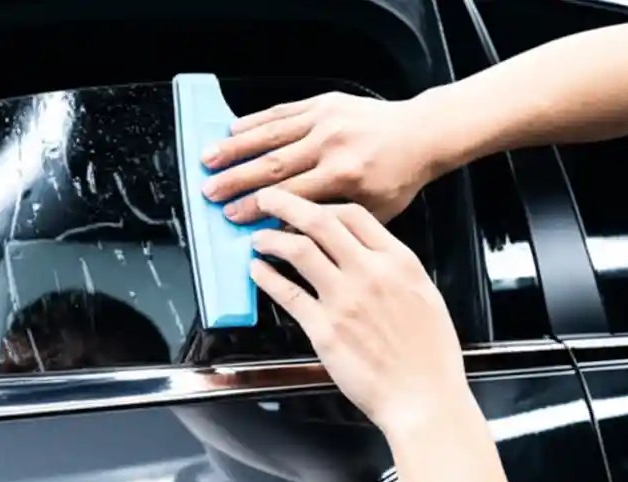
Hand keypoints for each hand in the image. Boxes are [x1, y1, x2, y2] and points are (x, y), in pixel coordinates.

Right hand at [200, 90, 447, 223]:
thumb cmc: (396, 179)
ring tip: (208, 158)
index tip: (231, 216)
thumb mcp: (372, 213)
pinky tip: (233, 130)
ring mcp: (326, 120)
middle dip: (237, 178)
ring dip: (236, 147)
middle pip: (273, 164)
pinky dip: (256, 121)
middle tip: (209, 190)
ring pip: (271, 134)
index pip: (290, 194)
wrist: (420, 134)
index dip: (256, 206)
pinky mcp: (324, 103)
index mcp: (344, 176)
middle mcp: (331, 145)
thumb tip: (285, 231)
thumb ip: (330, 221)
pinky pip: (283, 112)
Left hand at [247, 187, 468, 434]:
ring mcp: (344, 300)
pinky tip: (258, 271)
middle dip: (286, 204)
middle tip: (267, 200)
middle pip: (319, 221)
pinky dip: (266, 277)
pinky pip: (287, 293)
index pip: (353, 215)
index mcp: (399, 262)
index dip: (323, 205)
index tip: (308, 207)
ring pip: (297, 250)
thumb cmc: (429, 356)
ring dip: (271, 239)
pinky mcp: (324, 329)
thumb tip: (371, 256)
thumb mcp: (425, 296)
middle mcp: (370, 273)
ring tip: (258, 238)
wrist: (424, 397)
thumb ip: (396, 270)